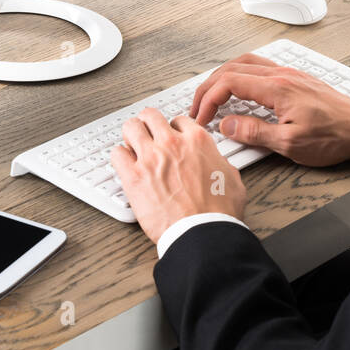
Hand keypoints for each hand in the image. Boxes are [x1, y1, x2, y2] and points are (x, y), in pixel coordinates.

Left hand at [109, 107, 246, 243]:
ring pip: (130, 128)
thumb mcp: (232, 178)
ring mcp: (150, 158)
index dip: (174, 129)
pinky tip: (125, 165)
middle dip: (149, 124)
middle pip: (150, 116)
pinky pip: (116, 154)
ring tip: (133, 146)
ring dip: (131, 136)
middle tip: (148, 134)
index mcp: (197, 141)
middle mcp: (171, 144)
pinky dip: (120, 157)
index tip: (171, 137)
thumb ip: (219, 163)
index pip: (178, 120)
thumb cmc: (218, 213)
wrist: (202, 233)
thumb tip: (216, 162)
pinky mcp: (133, 177)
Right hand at [189, 53, 349, 167]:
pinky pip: (259, 67)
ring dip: (223, 77)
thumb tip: (226, 125)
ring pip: (245, 63)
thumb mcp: (290, 143)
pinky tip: (239, 90)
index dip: (208, 99)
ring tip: (212, 96)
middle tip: (198, 108)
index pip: (229, 83)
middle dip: (209, 87)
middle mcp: (282, 75)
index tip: (202, 117)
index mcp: (277, 88)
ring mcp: (289, 74)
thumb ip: (254, 133)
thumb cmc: (335, 136)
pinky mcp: (296, 79)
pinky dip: (240, 75)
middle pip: (232, 68)